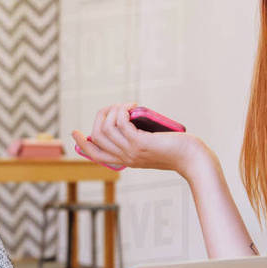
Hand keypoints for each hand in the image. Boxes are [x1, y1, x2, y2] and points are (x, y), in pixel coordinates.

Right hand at [72, 103, 204, 177]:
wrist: (191, 158)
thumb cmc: (174, 150)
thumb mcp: (151, 146)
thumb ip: (138, 140)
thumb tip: (128, 120)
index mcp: (124, 161)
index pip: (94, 154)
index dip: (82, 143)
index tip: (75, 132)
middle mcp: (124, 158)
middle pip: (97, 136)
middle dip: (101, 115)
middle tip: (115, 107)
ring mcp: (131, 151)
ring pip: (106, 127)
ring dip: (114, 110)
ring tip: (127, 105)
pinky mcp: (140, 143)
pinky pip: (120, 123)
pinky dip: (122, 110)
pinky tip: (132, 106)